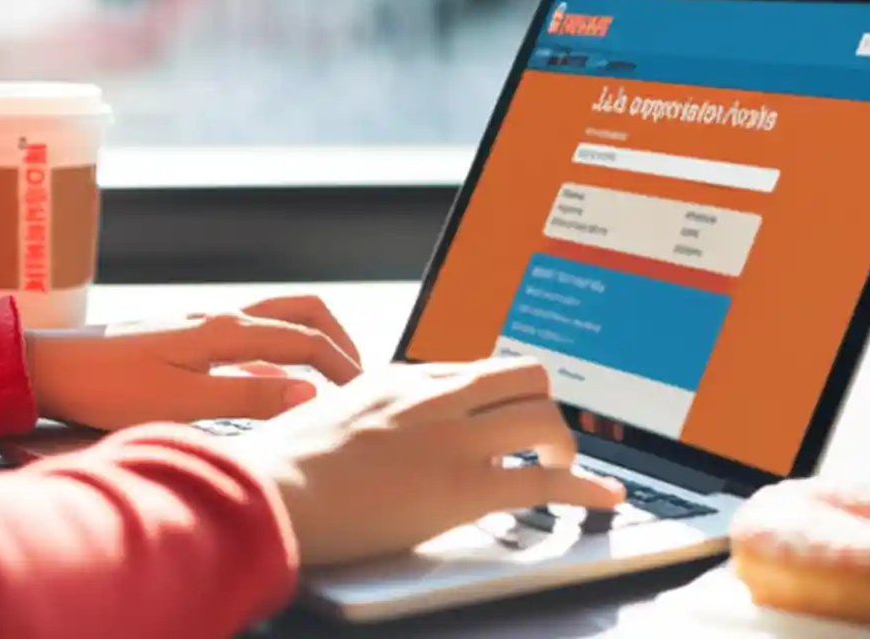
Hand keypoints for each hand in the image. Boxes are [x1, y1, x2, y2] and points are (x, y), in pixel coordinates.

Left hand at [25, 296, 360, 429]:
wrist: (46, 368)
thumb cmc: (109, 389)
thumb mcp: (182, 403)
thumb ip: (249, 398)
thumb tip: (312, 392)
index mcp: (226, 331)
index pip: (307, 341)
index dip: (343, 367)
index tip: (366, 396)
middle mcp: (221, 318)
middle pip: (301, 310)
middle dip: (338, 338)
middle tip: (357, 375)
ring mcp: (203, 323)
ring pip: (277, 319)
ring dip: (311, 341)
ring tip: (328, 377)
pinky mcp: (186, 336)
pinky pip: (251, 337)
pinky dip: (279, 354)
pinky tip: (274, 384)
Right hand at [235, 356, 624, 566]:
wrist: (264, 495)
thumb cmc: (280, 467)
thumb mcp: (329, 417)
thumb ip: (367, 415)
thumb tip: (378, 433)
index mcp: (401, 379)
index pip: (476, 371)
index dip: (502, 396)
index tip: (512, 415)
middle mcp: (434, 396)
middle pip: (524, 376)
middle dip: (544, 406)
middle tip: (543, 439)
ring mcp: (451, 437)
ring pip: (544, 417)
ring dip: (564, 446)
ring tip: (560, 471)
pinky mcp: (463, 486)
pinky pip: (547, 480)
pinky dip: (586, 489)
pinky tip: (605, 498)